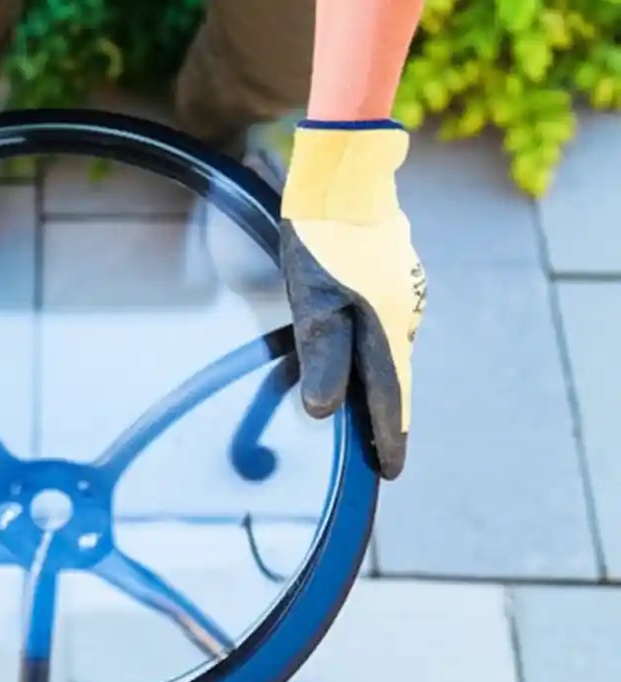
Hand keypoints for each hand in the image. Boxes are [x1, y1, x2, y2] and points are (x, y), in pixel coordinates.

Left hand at [279, 121, 426, 478]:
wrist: (343, 175)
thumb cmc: (320, 238)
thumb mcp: (311, 301)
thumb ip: (322, 357)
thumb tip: (323, 412)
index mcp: (388, 327)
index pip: (390, 396)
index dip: (389, 436)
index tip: (392, 472)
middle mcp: (405, 313)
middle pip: (392, 375)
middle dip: (384, 412)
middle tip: (379, 452)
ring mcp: (404, 291)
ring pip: (387, 345)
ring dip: (375, 375)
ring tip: (364, 410)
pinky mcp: (394, 273)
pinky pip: (383, 320)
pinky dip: (371, 341)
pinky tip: (357, 345)